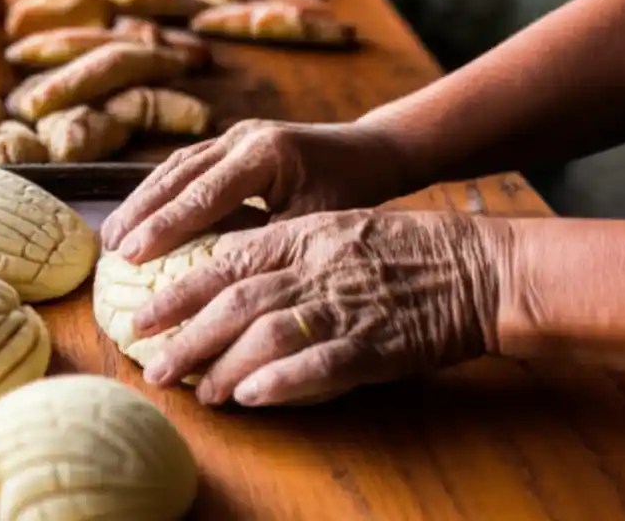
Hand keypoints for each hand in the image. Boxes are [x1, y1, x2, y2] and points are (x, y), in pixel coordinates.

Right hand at [101, 120, 411, 262]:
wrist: (371, 151)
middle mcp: (243, 137)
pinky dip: (160, 190)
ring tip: (113, 236)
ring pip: (176, 166)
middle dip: (141, 212)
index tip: (131, 255)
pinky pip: (186, 164)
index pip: (204, 195)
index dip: (165, 227)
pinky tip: (140, 214)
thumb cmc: (351, 193)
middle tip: (109, 248)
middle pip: (179, 175)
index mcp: (266, 155)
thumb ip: (267, 243)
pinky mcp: (231, 140)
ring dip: (143, 200)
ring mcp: (235, 134)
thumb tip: (217, 281)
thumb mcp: (314, 224)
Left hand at [134, 210, 511, 406]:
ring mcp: (344, 305)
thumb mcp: (341, 228)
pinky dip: (281, 381)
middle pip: (234, 301)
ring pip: (266, 334)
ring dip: (223, 366)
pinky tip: (251, 398)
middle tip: (153, 365)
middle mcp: (316, 266)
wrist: (480, 266)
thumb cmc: (410, 247)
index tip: (144, 314)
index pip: (227, 260)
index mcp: (306, 234)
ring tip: (197, 391)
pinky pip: (319, 364)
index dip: (181, 290)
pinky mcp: (375, 343)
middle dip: (186, 335)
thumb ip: (288, 250)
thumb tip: (230, 274)